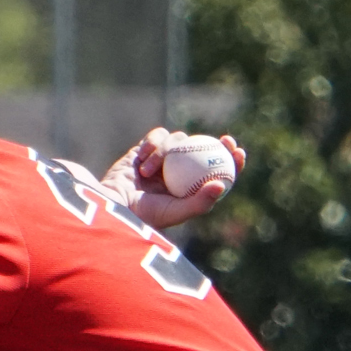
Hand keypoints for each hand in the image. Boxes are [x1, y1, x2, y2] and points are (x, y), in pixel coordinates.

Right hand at [100, 127, 246, 230]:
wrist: (112, 204)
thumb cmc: (143, 215)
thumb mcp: (174, 212)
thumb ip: (199, 202)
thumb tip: (222, 185)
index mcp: (190, 188)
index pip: (217, 171)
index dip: (231, 160)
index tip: (238, 152)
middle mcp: (181, 172)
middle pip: (204, 150)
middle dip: (217, 142)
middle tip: (225, 140)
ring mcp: (165, 159)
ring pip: (178, 141)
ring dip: (164, 154)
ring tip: (148, 173)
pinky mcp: (148, 147)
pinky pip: (158, 135)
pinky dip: (151, 146)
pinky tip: (142, 161)